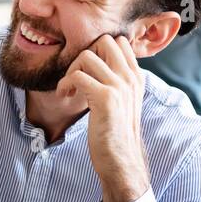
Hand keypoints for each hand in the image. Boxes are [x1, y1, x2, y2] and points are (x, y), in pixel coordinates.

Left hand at [56, 35, 148, 201]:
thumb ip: (117, 81)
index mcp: (135, 77)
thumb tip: (100, 63)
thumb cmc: (116, 132)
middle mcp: (130, 78)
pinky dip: (65, 84)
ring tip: (69, 88)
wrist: (121, 160)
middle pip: (103, 41)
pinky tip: (64, 96)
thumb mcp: (123, 102)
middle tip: (76, 76)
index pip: (118, 42)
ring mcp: (119, 86)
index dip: (97, 50)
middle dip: (83, 54)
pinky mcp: (105, 98)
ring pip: (87, 56)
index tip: (87, 70)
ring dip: (71, 70)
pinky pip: (77, 76)